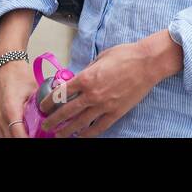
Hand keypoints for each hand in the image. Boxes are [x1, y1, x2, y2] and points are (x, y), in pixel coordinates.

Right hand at [0, 59, 37, 137]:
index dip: (29, 139)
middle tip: (40, 136)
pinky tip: (23, 134)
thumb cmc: (17, 74)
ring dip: (18, 138)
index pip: (18, 134)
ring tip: (33, 135)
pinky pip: (3, 135)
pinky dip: (12, 137)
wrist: (5, 66)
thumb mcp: (34, 88)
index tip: (40, 138)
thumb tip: (54, 113)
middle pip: (11, 139)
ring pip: (5, 138)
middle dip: (26, 139)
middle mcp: (2, 117)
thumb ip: (43, 103)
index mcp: (11, 109)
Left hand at [41, 32, 181, 137]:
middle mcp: (92, 94)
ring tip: (59, 134)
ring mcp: (104, 105)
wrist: (147, 63)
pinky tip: (81, 136)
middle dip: (53, 119)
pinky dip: (88, 133)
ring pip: (80, 122)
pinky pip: (99, 127)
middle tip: (46, 125)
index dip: (49, 101)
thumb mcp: (100, 57)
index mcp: (86, 78)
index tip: (43, 106)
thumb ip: (88, 70)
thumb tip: (79, 78)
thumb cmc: (125, 55)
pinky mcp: (116, 112)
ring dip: (67, 130)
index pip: (61, 93)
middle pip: (66, 111)